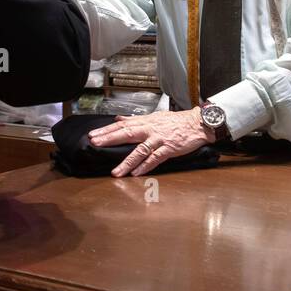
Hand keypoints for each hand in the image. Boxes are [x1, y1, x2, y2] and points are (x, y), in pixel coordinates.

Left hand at [89, 108, 211, 177]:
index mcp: (145, 121)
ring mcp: (159, 139)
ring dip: (127, 162)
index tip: (93, 134)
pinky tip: (136, 173)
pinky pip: (155, 158)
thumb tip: (118, 119)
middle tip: (95, 144)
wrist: (197, 123)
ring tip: (116, 172)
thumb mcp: (154, 117)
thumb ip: (135, 119)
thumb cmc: (176, 121)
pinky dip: (146, 166)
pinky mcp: (169, 148)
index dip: (107, 129)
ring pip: (140, 150)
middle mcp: (150, 129)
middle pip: (127, 133)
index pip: (122, 125)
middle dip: (110, 139)